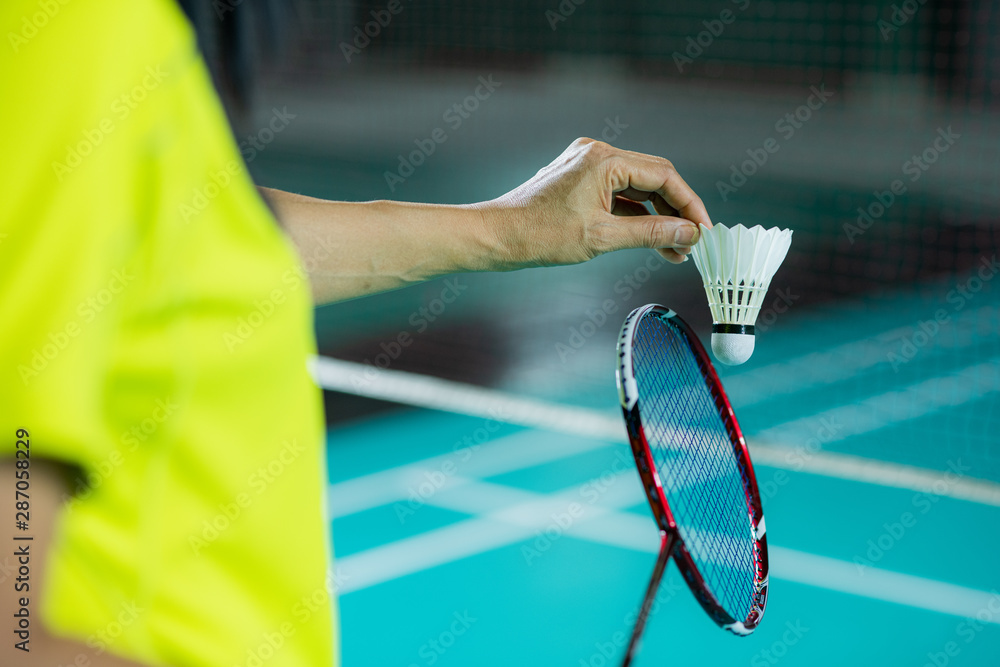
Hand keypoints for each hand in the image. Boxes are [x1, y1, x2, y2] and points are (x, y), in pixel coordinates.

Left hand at [478, 138, 712, 269]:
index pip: (664, 175)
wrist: (497, 236)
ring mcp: (586, 166)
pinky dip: (634, 217)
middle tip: (693, 243)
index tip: (704, 231)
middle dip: (676, 212)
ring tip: (674, 250)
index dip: (690, 204)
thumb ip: (651, 234)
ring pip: (636, 189)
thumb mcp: (603, 238)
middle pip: (654, 179)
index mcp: (604, 159)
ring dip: (656, 218)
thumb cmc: (540, 235)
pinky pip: (617, 196)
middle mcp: (597, 154)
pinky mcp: (578, 182)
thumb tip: (689, 234)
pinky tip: (650, 241)